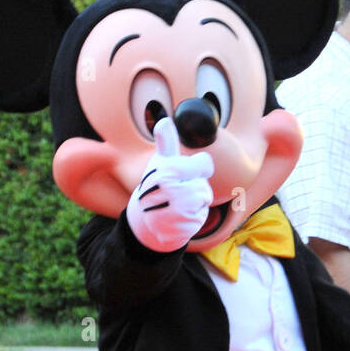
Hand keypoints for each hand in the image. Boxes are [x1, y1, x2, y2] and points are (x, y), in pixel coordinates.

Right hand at [125, 116, 213, 251]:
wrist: (145, 220)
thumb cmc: (157, 185)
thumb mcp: (160, 162)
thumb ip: (166, 142)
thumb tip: (164, 121)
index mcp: (168, 171)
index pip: (204, 163)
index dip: (197, 167)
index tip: (184, 172)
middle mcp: (172, 191)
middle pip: (204, 185)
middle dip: (195, 187)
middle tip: (177, 192)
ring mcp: (178, 212)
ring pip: (204, 201)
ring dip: (195, 204)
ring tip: (177, 204)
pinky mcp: (184, 229)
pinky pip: (201, 219)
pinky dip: (193, 219)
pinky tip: (178, 218)